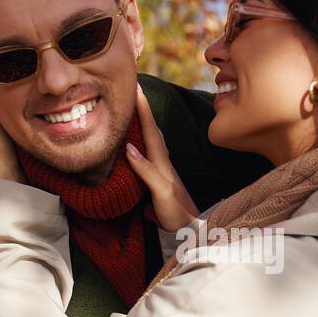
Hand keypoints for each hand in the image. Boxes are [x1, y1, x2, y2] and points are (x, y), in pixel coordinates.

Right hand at [126, 83, 197, 231]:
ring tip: (129, 107)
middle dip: (140, 108)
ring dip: (140, 122)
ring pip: (148, 138)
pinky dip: (138, 141)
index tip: (134, 87)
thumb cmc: (176, 212)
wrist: (189, 229)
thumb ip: (147, 170)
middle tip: (130, 88)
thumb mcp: (161, 192)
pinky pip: (144, 152)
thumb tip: (129, 148)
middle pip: (149, 128)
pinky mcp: (155, 178)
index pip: (150, 129)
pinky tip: (131, 141)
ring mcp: (159, 168)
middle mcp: (161, 160)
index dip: (142, 108)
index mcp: (161, 161)